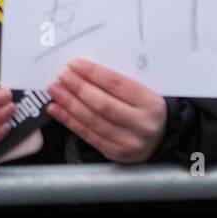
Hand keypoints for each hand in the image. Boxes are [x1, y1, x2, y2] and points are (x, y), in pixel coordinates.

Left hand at [47, 59, 167, 163]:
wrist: (161, 139)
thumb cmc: (148, 110)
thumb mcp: (144, 93)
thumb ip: (120, 84)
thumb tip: (86, 71)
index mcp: (151, 102)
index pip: (118, 84)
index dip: (94, 73)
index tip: (75, 64)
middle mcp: (141, 124)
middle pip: (103, 104)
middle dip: (78, 88)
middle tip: (62, 76)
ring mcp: (128, 141)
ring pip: (92, 121)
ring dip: (69, 104)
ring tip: (56, 90)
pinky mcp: (114, 153)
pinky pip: (87, 135)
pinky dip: (69, 121)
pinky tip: (57, 109)